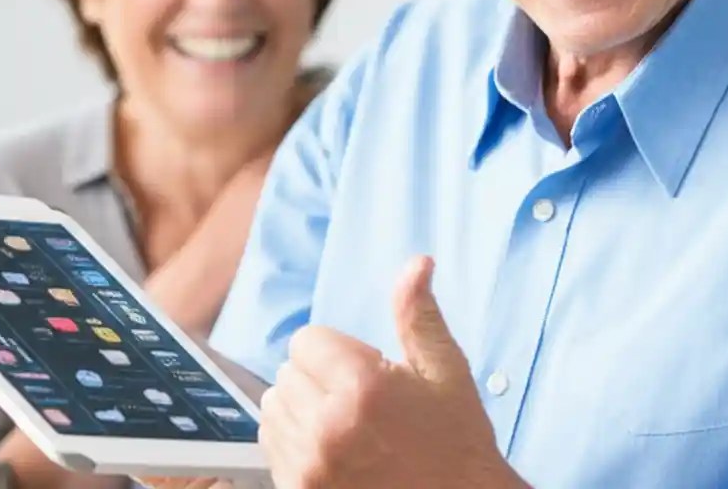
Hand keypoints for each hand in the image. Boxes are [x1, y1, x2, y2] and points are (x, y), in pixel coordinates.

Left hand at [258, 256, 526, 488]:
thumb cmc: (455, 441)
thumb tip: (417, 262)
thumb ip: (419, 316)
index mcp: (362, 387)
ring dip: (302, 410)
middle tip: (359, 404)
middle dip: (318, 379)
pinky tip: (333, 452)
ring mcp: (309, 464)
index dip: (335, 351)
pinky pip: (272, 446)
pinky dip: (294, 443)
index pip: (306, 341)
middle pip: (287, 372)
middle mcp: (328, 426)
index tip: (364, 372)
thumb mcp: (446, 373)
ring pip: (274, 408)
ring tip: (344, 427)